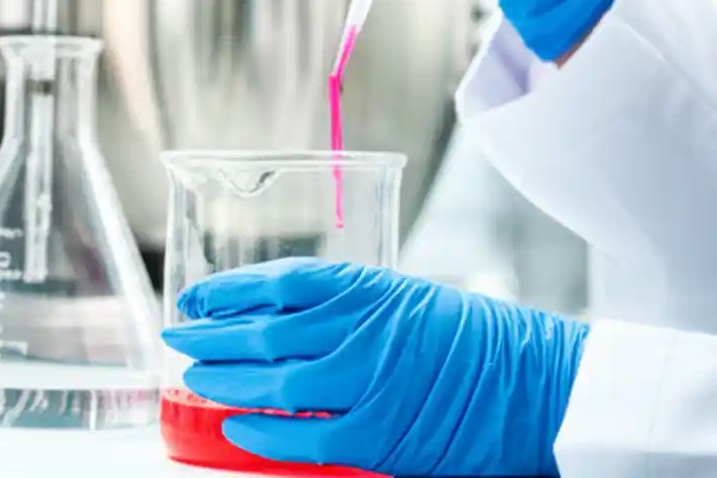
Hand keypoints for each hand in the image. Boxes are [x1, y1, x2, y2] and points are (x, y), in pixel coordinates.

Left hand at [161, 259, 587, 476]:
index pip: (274, 283)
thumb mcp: (405, 301)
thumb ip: (345, 308)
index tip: (195, 296)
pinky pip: (299, 435)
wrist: (541, 386)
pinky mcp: (375, 436)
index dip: (226, 291)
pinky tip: (236, 426)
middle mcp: (357, 328)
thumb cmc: (475, 343)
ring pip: (269, 381)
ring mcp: (364, 383)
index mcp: (366, 288)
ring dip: (223, 379)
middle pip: (259, 330)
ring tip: (195, 376)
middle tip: (178, 336)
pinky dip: (261, 433)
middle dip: (208, 334)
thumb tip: (275, 319)